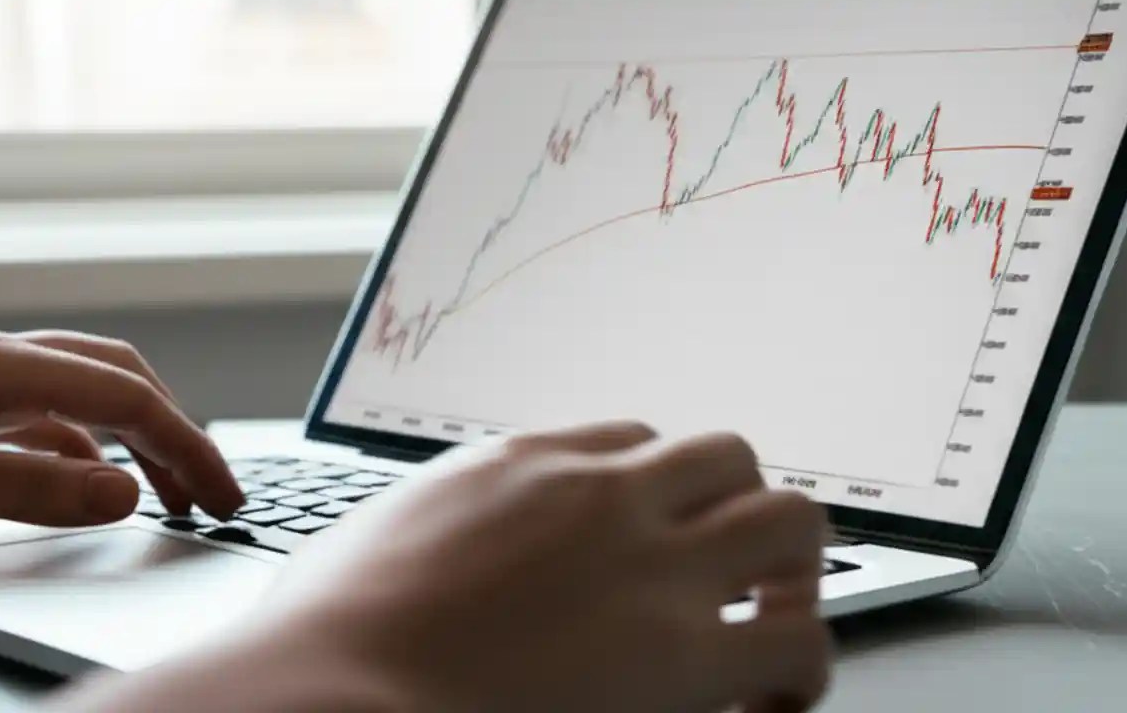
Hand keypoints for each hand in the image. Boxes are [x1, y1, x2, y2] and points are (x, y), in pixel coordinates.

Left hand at [0, 330, 241, 535]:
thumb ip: (33, 488)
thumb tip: (128, 493)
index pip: (125, 399)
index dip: (186, 446)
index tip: (222, 493)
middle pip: (121, 383)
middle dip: (179, 434)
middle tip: (217, 490)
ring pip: (92, 403)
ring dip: (142, 444)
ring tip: (175, 492)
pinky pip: (54, 427)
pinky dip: (94, 456)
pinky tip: (99, 488)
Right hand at [55, 422, 830, 712]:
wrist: (330, 693)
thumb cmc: (327, 635)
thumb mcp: (377, 534)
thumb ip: (438, 520)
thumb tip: (434, 541)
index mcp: (524, 463)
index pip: (632, 441)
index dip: (656, 490)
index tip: (653, 531)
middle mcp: (600, 495)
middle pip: (728, 457)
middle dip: (742, 506)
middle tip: (738, 563)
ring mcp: (649, 566)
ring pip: (790, 522)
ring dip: (793, 569)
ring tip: (777, 618)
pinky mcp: (680, 654)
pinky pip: (795, 642)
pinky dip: (799, 670)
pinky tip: (769, 702)